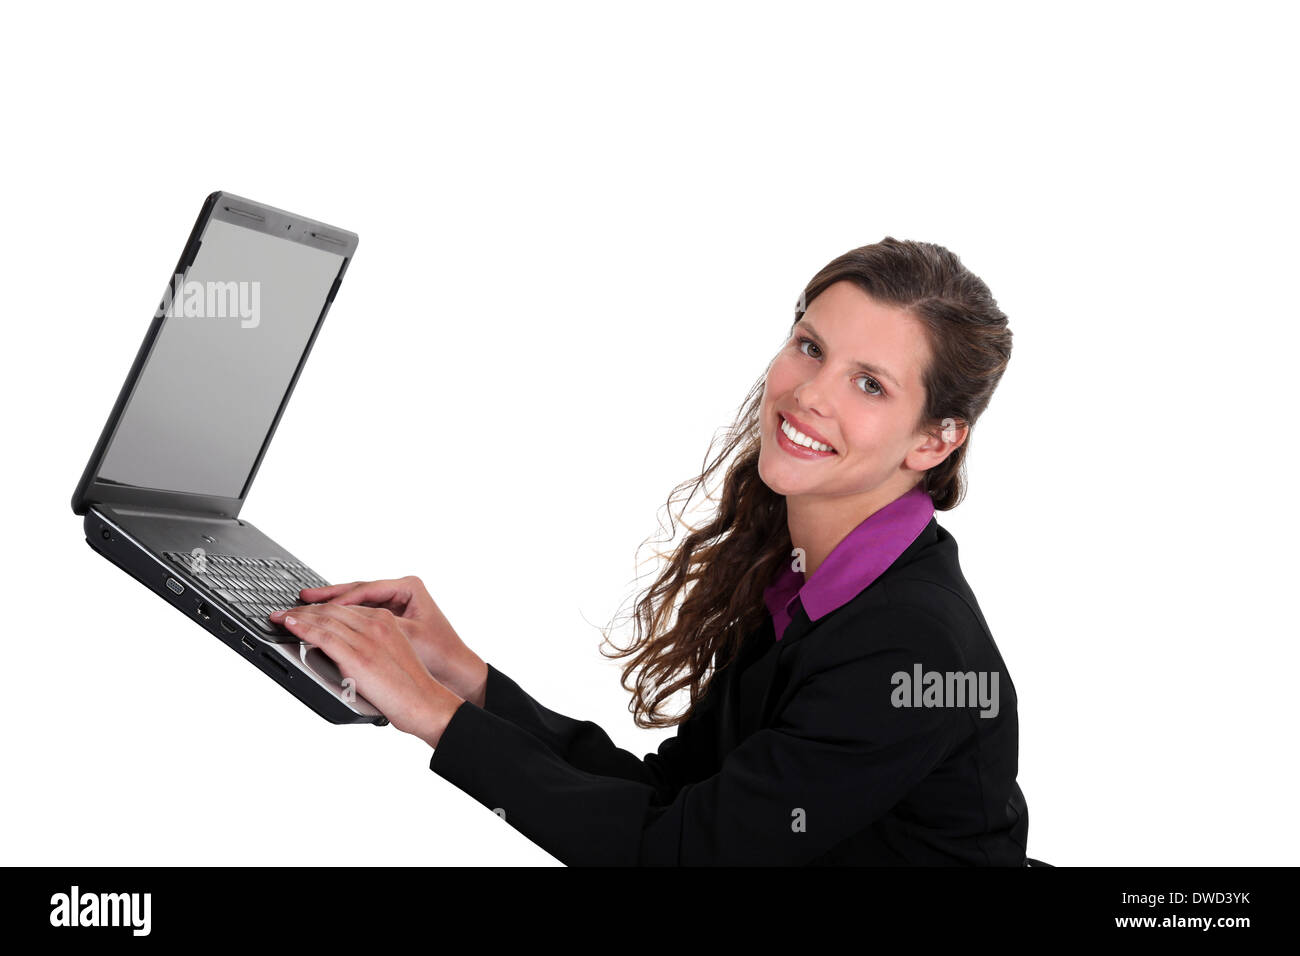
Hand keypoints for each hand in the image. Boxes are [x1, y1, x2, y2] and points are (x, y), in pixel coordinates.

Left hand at [271, 575, 486, 706]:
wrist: (425, 702)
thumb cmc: (411, 688)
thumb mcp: (392, 655)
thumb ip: (371, 647)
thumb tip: (345, 653)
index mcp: (386, 622)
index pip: (346, 608)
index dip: (322, 608)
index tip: (305, 611)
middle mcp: (376, 624)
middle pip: (333, 609)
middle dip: (305, 609)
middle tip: (285, 612)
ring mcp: (366, 638)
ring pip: (324, 619)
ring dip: (298, 616)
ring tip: (281, 617)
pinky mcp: (357, 655)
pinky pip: (323, 635)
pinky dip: (303, 628)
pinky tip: (290, 625)